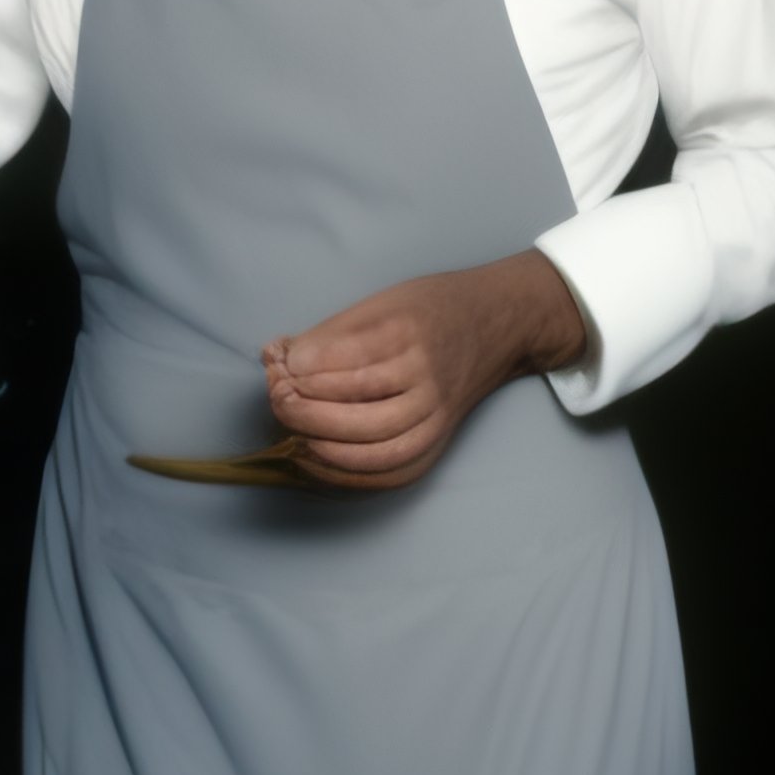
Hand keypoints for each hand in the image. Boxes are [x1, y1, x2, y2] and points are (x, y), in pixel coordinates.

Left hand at [260, 251, 587, 491]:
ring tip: (290, 426)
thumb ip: (328, 333)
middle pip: (358, 406)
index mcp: (409, 331)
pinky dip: (346, 473)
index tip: (275, 362)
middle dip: (303, 408)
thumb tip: (275, 357)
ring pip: (373, 445)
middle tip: (277, 397)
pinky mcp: (436, 443)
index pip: (344, 359)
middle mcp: (427, 377)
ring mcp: (435, 415)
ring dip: (319, 441)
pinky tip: (315, 458)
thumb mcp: (380, 301)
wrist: (499, 324)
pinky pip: (390, 472)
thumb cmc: (431, 308)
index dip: (299, 366)